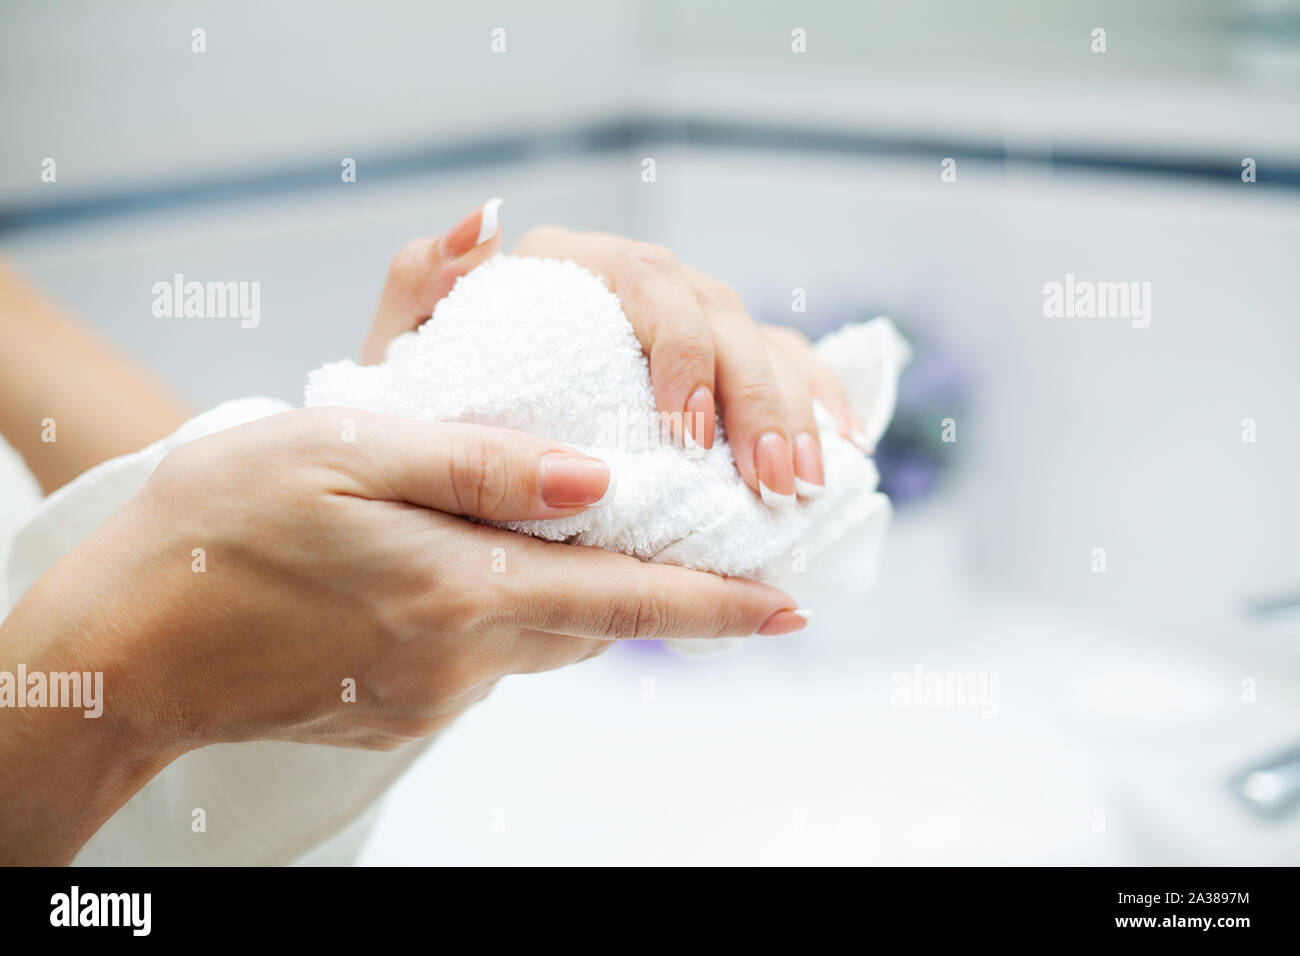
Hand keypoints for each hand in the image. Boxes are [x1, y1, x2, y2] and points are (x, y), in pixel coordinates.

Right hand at [0, 408, 802, 860]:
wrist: (128, 642)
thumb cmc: (221, 526)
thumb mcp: (345, 453)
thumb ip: (478, 465)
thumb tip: (596, 479)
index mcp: (461, 589)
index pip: (626, 600)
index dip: (716, 607)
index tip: (790, 608)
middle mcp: (462, 655)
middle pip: (593, 621)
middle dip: (656, 592)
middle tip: (704, 549)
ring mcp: (432, 689)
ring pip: (542, 635)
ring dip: (580, 595)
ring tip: (594, 541)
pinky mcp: (401, 704)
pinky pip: (487, 653)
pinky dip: (511, 609)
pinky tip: (476, 566)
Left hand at [363, 205, 867, 504]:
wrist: (442, 462)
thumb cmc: (423, 414)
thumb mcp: (403, 359)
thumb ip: (423, 287)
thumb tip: (485, 217)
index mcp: (564, 269)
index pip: (641, 283)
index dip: (679, 353)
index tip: (688, 437)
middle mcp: (629, 285)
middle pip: (715, 312)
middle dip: (753, 398)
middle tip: (770, 480)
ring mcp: (679, 322)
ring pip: (757, 338)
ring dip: (793, 408)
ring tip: (804, 484)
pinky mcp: (715, 364)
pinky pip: (784, 361)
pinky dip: (819, 398)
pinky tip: (844, 447)